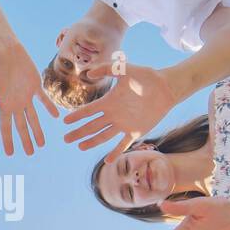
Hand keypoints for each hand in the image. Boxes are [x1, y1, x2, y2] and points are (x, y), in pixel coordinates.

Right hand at [0, 41, 57, 156]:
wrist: (3, 50)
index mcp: (3, 106)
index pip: (6, 128)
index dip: (8, 141)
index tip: (10, 154)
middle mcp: (15, 103)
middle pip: (22, 126)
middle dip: (26, 140)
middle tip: (30, 153)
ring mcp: (26, 95)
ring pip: (33, 117)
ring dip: (37, 130)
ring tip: (42, 144)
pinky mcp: (35, 85)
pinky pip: (44, 99)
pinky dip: (49, 107)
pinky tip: (56, 116)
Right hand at [62, 63, 180, 162]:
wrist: (165, 87)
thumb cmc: (145, 76)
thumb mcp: (125, 69)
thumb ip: (107, 69)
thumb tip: (88, 74)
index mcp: (109, 101)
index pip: (89, 111)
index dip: (77, 116)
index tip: (65, 121)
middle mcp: (113, 114)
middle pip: (92, 126)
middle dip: (79, 132)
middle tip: (66, 139)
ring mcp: (124, 124)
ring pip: (103, 136)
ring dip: (92, 142)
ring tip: (80, 147)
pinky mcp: (135, 132)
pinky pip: (123, 144)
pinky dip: (115, 152)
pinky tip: (107, 161)